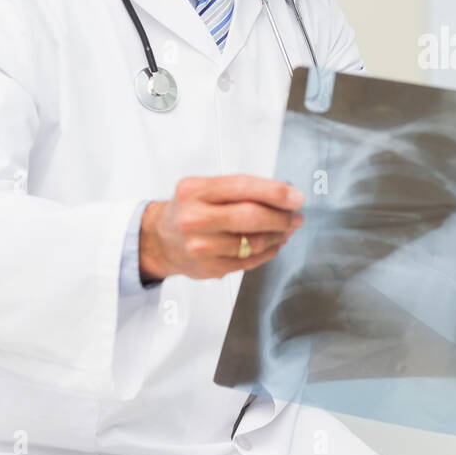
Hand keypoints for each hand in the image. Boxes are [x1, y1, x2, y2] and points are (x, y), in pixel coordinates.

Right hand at [139, 175, 304, 281]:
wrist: (159, 240)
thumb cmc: (189, 209)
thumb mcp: (205, 188)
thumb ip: (241, 189)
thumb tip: (284, 195)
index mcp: (195, 190)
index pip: (243, 187)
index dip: (275, 192)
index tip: (296, 197)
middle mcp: (195, 218)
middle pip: (250, 217)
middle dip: (281, 217)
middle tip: (295, 216)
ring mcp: (200, 246)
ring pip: (253, 242)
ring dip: (278, 236)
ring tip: (286, 229)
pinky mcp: (209, 267)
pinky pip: (249, 260)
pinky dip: (268, 251)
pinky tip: (274, 243)